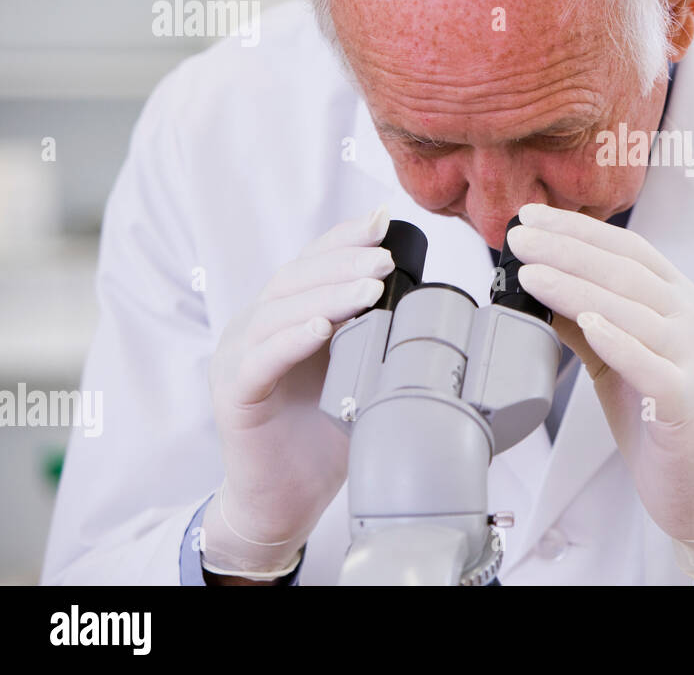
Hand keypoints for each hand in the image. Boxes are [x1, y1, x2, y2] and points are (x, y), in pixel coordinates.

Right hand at [202, 206, 394, 575]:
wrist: (286, 501)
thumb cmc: (324, 436)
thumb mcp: (361, 377)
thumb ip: (378, 341)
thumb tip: (431, 311)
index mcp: (284, 317)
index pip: (311, 265)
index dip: (343, 240)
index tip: (380, 221)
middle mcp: (255, 329)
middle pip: (295, 280)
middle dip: (343, 263)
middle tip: (385, 259)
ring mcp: (238, 360)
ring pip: (278, 313)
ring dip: (326, 295)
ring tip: (368, 288)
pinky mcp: (234, 395)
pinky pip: (260, 360)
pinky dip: (291, 340)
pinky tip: (320, 329)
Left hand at [506, 203, 693, 583]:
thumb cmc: (666, 426)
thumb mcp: (622, 364)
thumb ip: (590, 325)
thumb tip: (541, 287)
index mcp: (689, 306)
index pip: (632, 252)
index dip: (581, 231)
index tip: (534, 217)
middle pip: (629, 273)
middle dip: (568, 250)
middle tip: (519, 237)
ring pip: (634, 312)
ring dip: (575, 287)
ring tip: (530, 273)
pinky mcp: (693, 403)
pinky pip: (651, 365)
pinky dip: (617, 339)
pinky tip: (584, 320)